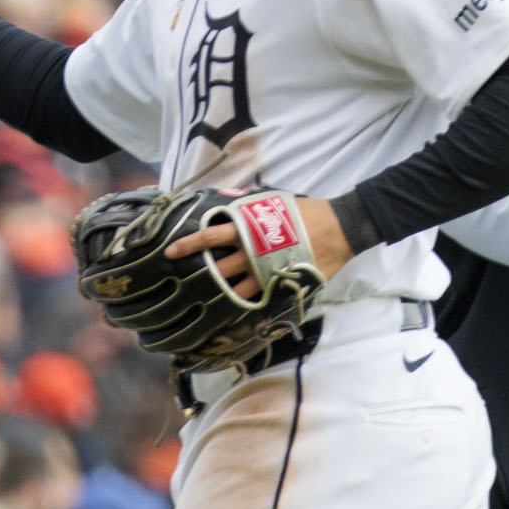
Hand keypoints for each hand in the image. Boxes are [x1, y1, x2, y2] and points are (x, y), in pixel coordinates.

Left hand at [164, 193, 351, 297]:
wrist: (339, 228)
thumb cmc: (305, 212)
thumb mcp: (273, 202)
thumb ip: (247, 206)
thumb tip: (226, 201)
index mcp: (248, 229)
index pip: (210, 236)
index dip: (189, 244)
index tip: (169, 252)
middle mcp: (253, 251)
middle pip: (219, 267)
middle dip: (201, 275)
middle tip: (184, 282)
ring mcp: (267, 271)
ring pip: (236, 289)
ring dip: (221, 293)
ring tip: (208, 298)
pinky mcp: (282, 283)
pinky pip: (259, 298)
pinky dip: (246, 303)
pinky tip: (236, 307)